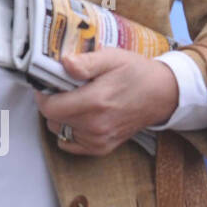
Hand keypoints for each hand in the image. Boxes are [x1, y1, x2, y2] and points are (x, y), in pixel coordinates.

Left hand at [35, 48, 178, 155]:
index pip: (50, 108)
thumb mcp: (112, 58)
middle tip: (64, 88)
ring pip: (59, 130)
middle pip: (52, 118)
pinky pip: (70, 143)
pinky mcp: (102, 148)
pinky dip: (69, 130)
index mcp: (96, 103)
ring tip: (76, 100)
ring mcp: (99, 140)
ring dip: (60, 116)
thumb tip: (65, 64)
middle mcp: (96, 126)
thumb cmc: (136, 73)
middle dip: (53, 102)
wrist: (163, 94)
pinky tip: (80, 115)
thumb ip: (86, 62)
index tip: (48, 83)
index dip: (43, 94)